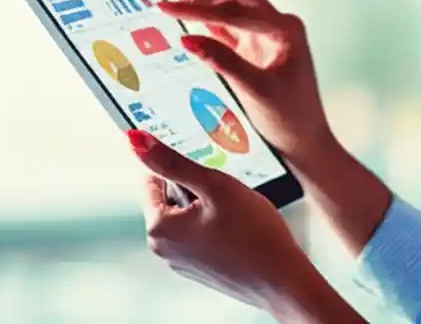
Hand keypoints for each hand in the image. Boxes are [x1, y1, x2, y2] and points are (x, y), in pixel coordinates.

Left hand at [130, 129, 307, 308]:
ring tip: (236, 213)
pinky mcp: (200, 269)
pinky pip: (201, 234)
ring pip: (189, 216)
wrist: (283, 279)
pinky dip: (216, 225)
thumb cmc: (253, 234)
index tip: (203, 170)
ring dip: (208, 206)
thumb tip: (137, 142)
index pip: (152, 180)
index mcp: (159, 228)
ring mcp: (182, 262)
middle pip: (171, 198)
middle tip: (225, 193)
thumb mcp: (214, 185)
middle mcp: (163, 249)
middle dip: (197, 188)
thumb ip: (174, 162)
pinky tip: (239, 229)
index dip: (180, 168)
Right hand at [158, 0, 335, 171]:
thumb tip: (186, 38)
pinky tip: (184, 4)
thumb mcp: (256, 92)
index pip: (235, 7)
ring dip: (201, 3)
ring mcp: (263, 35)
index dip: (199, 7)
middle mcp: (277, 25)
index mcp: (285, 29)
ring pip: (228, 5)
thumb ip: (223, 62)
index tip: (166, 9)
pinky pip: (224, 26)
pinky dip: (203, 18)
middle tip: (170, 10)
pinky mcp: (251, 48)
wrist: (304, 143)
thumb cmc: (289, 119)